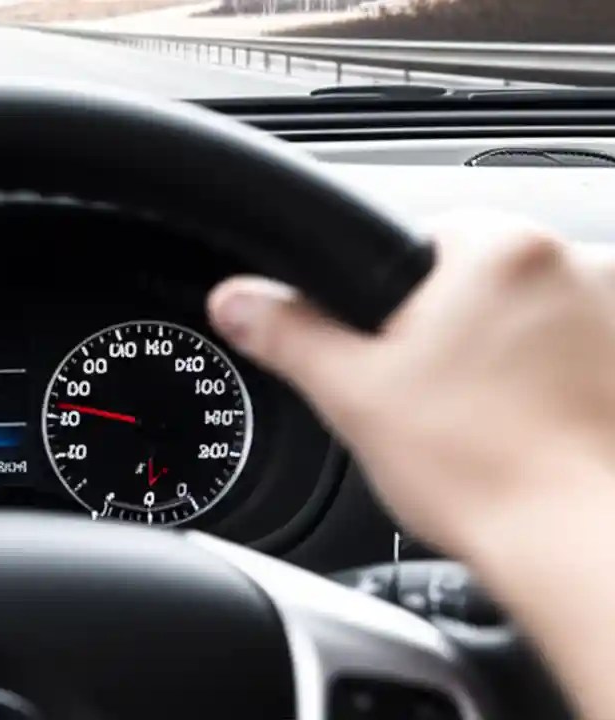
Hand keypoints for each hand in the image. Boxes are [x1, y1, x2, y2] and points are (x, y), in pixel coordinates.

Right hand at [206, 211, 614, 717]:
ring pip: (533, 316)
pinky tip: (529, 431)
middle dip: (449, 328)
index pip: (419, 237)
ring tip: (483, 423)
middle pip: (481, 277)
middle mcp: (579, 262)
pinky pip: (579, 351)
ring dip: (506, 352)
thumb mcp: (353, 395)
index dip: (387, 299)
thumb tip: (236, 300)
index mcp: (498, 248)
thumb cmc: (480, 473)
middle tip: (430, 398)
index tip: (390, 350)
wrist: (577, 548)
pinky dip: (554, 380)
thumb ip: (289, 333)